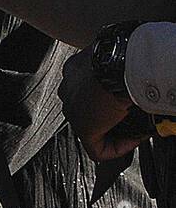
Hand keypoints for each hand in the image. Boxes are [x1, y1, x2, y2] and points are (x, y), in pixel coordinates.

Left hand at [58, 48, 142, 162]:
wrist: (117, 65)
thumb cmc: (120, 58)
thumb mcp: (116, 61)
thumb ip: (119, 71)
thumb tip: (137, 76)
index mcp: (75, 70)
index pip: (86, 90)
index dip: (108, 101)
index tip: (128, 103)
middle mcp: (68, 88)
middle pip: (88, 110)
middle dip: (111, 119)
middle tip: (134, 120)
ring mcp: (73, 109)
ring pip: (92, 129)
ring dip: (117, 133)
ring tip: (138, 130)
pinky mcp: (82, 128)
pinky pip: (97, 149)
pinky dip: (119, 148)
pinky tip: (136, 139)